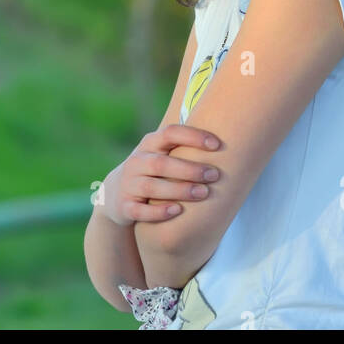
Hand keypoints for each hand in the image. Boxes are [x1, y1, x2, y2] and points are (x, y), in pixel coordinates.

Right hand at [99, 124, 221, 227]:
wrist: (114, 194)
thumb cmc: (151, 170)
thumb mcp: (161, 152)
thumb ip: (184, 144)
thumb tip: (229, 132)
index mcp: (149, 144)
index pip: (170, 133)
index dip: (193, 137)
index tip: (217, 145)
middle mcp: (137, 162)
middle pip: (162, 163)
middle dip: (190, 169)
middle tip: (215, 175)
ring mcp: (129, 184)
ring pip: (152, 187)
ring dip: (179, 190)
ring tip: (204, 193)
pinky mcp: (125, 207)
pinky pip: (140, 210)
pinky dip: (159, 211)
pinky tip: (178, 210)